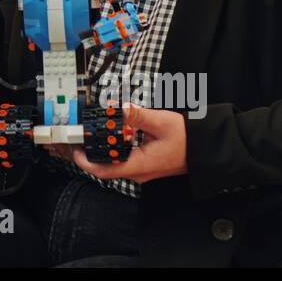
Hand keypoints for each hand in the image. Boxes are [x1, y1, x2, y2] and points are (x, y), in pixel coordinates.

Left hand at [60, 104, 187, 184]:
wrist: (207, 149)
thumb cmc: (189, 139)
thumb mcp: (162, 122)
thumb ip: (138, 116)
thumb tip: (118, 108)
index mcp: (140, 165)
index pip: (104, 170)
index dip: (85, 162)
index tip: (74, 148)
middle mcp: (138, 172)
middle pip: (104, 167)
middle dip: (87, 154)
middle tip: (75, 137)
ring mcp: (141, 169)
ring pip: (113, 163)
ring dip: (99, 150)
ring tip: (87, 135)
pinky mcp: (144, 164)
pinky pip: (122, 159)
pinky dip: (112, 148)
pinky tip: (109, 135)